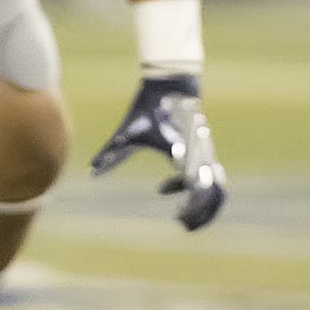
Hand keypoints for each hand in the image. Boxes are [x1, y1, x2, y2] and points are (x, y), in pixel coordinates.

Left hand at [90, 74, 226, 230]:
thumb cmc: (149, 109)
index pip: (199, 191)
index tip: (177, 218)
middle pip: (215, 195)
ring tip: (181, 218)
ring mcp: (206, 154)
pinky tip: (167, 188)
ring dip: (205, 206)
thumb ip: (111, 154)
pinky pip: (210, 178)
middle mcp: (200, 157)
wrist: (171, 85)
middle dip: (202, 214)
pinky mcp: (204, 152)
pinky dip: (197, 190)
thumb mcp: (128, 133)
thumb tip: (91, 173)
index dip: (193, 209)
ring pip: (218, 189)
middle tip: (180, 224)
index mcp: (184, 156)